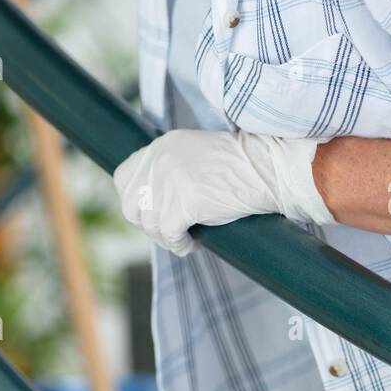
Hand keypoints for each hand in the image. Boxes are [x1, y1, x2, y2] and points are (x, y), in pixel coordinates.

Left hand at [112, 127, 335, 256]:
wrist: (267, 168)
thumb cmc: (239, 167)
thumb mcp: (194, 156)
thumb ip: (169, 169)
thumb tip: (148, 205)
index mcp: (161, 146)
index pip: (123, 177)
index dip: (133, 202)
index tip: (150, 215)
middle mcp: (159, 159)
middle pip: (131, 206)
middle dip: (149, 226)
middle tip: (171, 233)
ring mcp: (170, 179)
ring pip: (149, 224)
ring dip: (166, 238)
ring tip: (185, 239)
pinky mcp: (184, 200)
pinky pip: (169, 234)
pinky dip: (179, 245)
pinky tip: (192, 244)